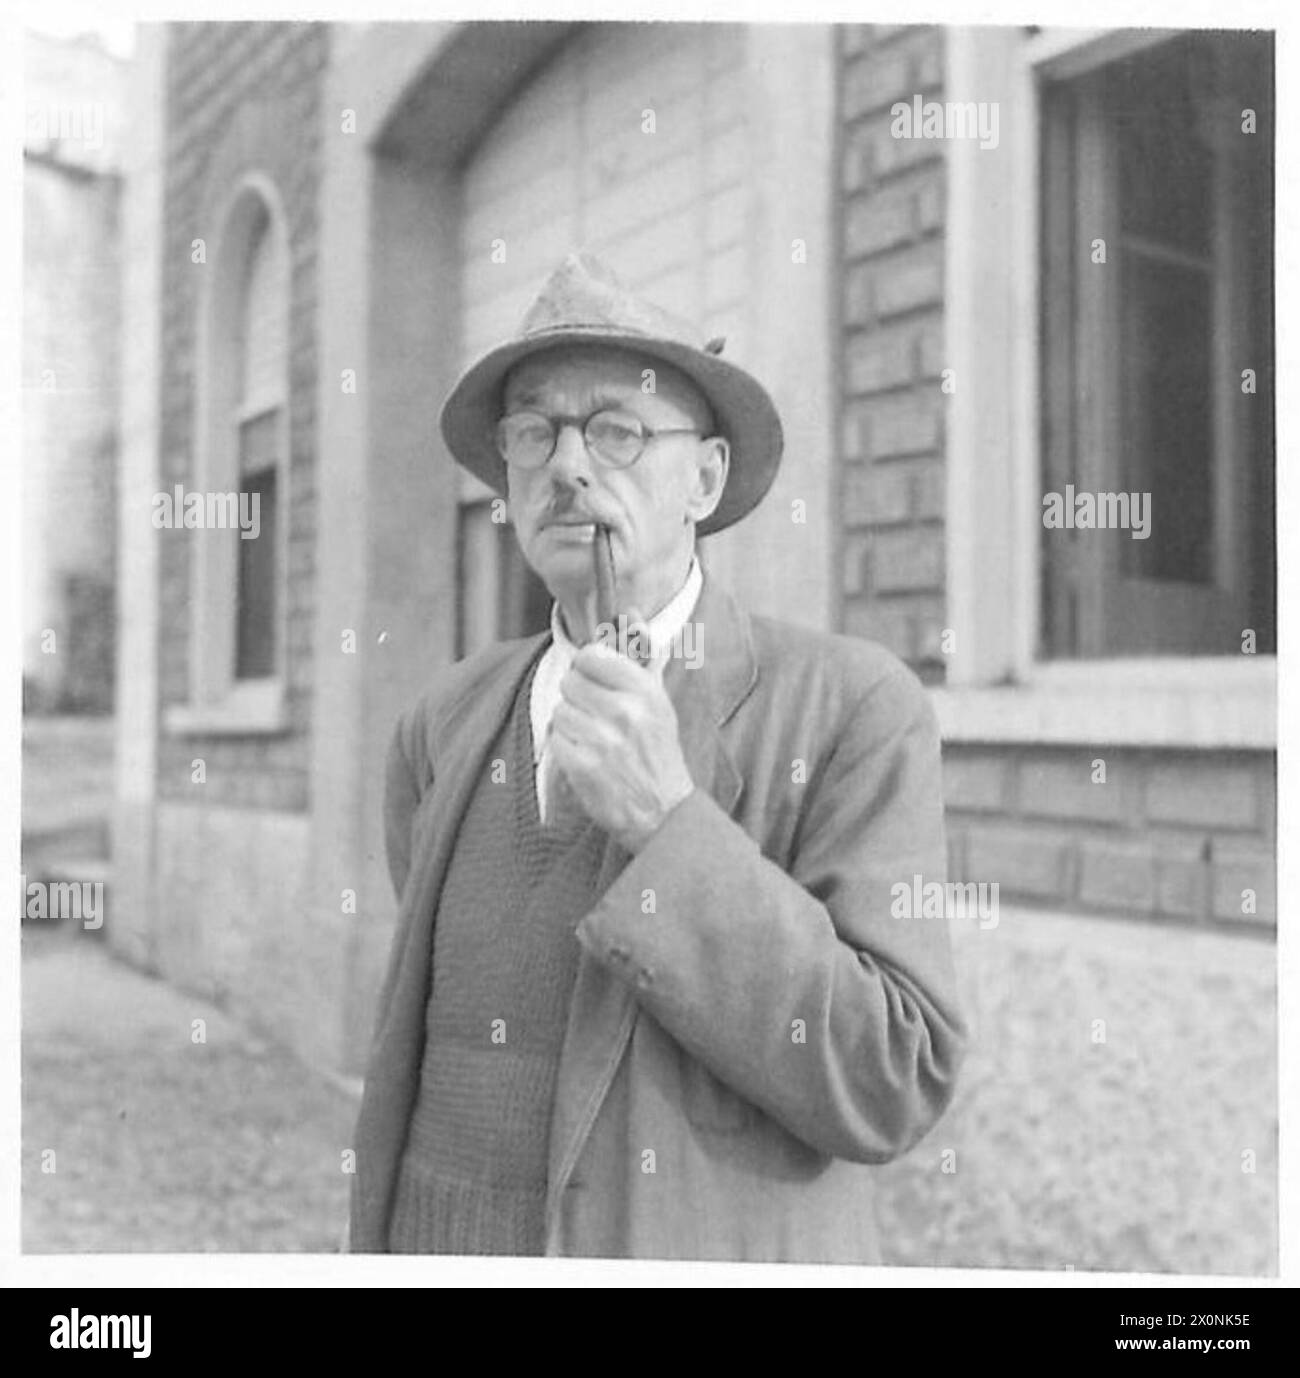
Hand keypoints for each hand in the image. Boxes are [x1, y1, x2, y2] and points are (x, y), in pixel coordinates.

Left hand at [548, 619, 694, 852]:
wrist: (662, 811)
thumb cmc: (658, 752)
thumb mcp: (658, 700)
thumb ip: (643, 655)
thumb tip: (633, 613)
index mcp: (644, 690)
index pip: (591, 655)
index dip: (588, 669)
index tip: (597, 684)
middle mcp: (624, 711)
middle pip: (570, 682)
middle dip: (578, 699)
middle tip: (596, 717)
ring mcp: (602, 740)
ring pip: (560, 711)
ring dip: (571, 725)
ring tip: (593, 740)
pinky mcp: (583, 767)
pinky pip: (555, 740)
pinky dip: (566, 749)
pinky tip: (586, 758)